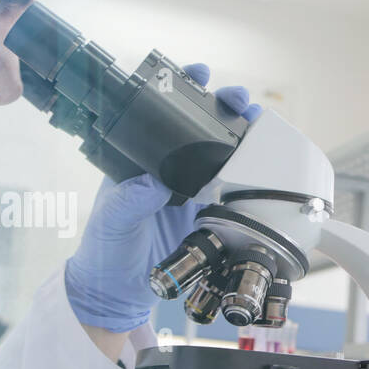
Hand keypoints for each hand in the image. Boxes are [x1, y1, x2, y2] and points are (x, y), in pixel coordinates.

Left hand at [64, 63, 261, 331]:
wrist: (118, 293)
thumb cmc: (105, 253)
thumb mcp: (112, 223)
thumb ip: (130, 201)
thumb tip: (153, 181)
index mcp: (138, 162)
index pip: (160, 115)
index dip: (180, 90)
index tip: (197, 76)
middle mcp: (167, 171)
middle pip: (199, 129)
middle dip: (222, 108)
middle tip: (239, 100)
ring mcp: (189, 192)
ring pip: (221, 155)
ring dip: (242, 137)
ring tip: (259, 123)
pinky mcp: (206, 215)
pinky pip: (231, 189)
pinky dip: (249, 175)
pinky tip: (264, 164)